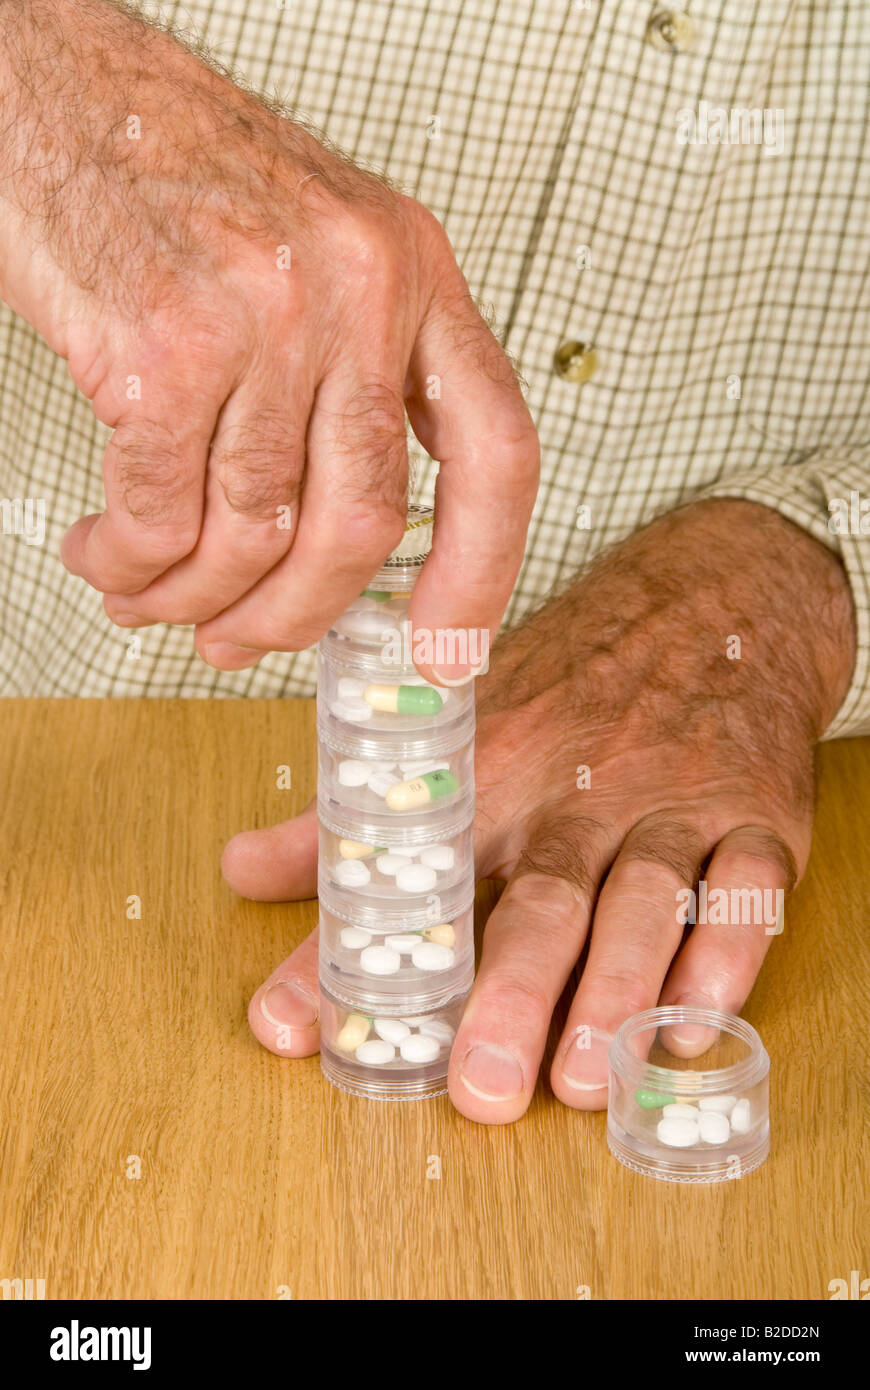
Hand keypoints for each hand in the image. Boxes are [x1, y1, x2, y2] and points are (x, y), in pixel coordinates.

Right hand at [0, 0, 537, 672]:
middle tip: (241, 641)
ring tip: (153, 597)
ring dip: (194, 595)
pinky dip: (132, 559)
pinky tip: (111, 552)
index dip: (482, 572)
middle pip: (361, 522)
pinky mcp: (168, 342)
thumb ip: (357, 384)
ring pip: (255, 531)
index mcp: (417, 275)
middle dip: (294, 615)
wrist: (67, 92)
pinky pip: (164, 511)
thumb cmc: (188, 183)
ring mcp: (267, 313)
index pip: (494, 451)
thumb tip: (351, 545)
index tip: (448, 650)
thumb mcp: (325, 258)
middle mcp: (359, 290)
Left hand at [225, 499, 854, 1120]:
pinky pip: (746, 894)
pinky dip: (724, 959)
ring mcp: (670, 808)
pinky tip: (693, 1025)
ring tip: (581, 1079)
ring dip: (615, 993)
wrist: (715, 600)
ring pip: (644, 903)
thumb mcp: (464, 727)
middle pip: (543, 899)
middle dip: (510, 995)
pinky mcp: (756, 820)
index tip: (296, 1026)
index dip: (351, 952)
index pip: (411, 873)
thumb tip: (241, 869)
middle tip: (482, 1087)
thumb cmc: (577, 679)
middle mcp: (578, 798)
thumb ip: (353, 814)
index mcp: (495, 777)